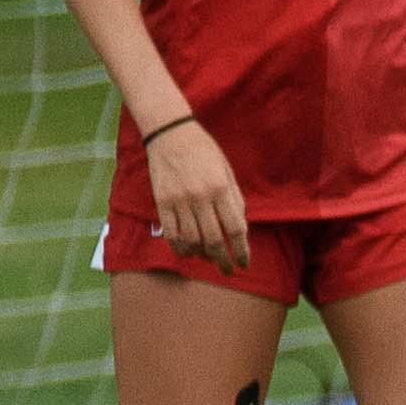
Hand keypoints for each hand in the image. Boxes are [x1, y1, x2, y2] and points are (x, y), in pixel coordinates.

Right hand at [139, 114, 250, 271]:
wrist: (171, 134)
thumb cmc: (205, 152)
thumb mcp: (227, 172)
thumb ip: (234, 200)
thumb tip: (239, 229)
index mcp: (221, 189)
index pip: (235, 229)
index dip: (241, 250)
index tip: (244, 263)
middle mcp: (200, 197)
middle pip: (213, 240)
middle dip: (223, 260)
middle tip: (228, 270)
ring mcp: (178, 200)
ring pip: (191, 240)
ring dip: (202, 255)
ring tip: (209, 259)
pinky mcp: (162, 201)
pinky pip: (171, 233)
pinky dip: (180, 247)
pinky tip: (188, 252)